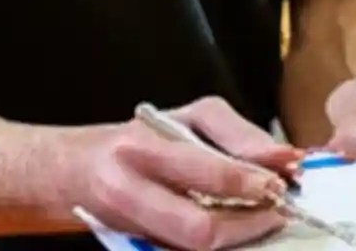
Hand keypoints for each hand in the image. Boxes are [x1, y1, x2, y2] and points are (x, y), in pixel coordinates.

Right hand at [67, 96, 305, 250]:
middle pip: (200, 229)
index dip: (251, 182)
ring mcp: (129, 231)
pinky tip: (237, 230)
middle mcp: (128, 193)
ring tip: (262, 218)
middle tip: (278, 209)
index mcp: (140, 150)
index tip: (282, 180)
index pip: (205, 174)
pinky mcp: (137, 249)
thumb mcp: (183, 117)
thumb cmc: (136, 141)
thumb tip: (282, 158)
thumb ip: (234, 133)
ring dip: (239, 238)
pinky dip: (221, 244)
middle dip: (249, 223)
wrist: (72, 173)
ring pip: (194, 249)